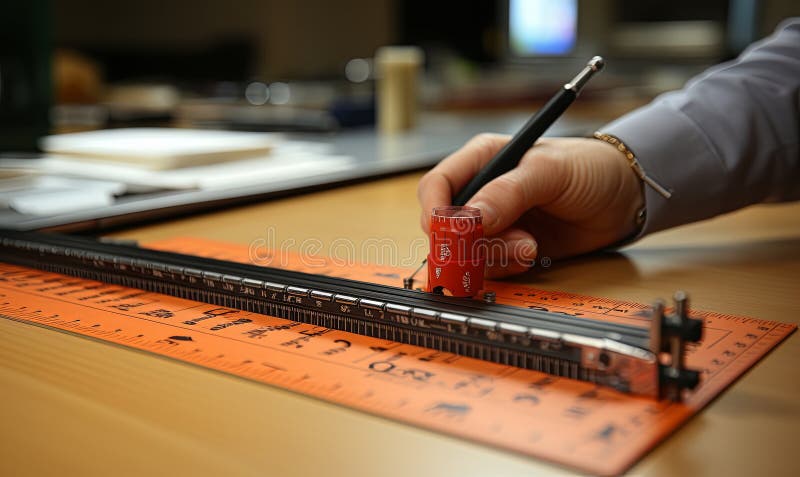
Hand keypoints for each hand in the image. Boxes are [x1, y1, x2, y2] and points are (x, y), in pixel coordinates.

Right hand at [417, 134, 643, 276]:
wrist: (624, 198)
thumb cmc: (589, 168)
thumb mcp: (549, 171)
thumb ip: (508, 192)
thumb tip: (469, 218)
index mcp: (482, 160)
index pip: (437, 185)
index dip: (434, 210)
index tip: (447, 232)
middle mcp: (481, 192)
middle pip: (445, 225)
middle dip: (467, 242)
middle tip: (499, 245)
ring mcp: (495, 223)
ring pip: (467, 251)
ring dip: (496, 256)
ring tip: (531, 247)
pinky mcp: (509, 247)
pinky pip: (491, 267)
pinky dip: (509, 266)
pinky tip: (535, 253)